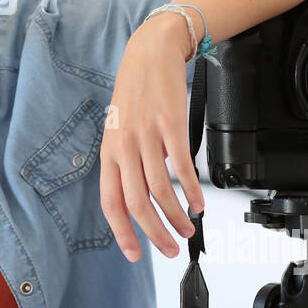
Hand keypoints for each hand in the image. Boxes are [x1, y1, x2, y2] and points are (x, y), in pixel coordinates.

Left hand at [99, 12, 204, 262]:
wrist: (149, 53)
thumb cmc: (135, 93)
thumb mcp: (120, 130)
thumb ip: (128, 163)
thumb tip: (142, 199)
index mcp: (109, 152)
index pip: (110, 202)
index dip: (121, 232)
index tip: (134, 254)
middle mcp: (124, 146)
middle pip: (136, 202)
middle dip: (154, 233)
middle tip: (170, 248)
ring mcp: (146, 135)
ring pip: (160, 189)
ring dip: (176, 216)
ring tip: (188, 227)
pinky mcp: (170, 125)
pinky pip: (182, 166)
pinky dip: (192, 190)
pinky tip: (198, 202)